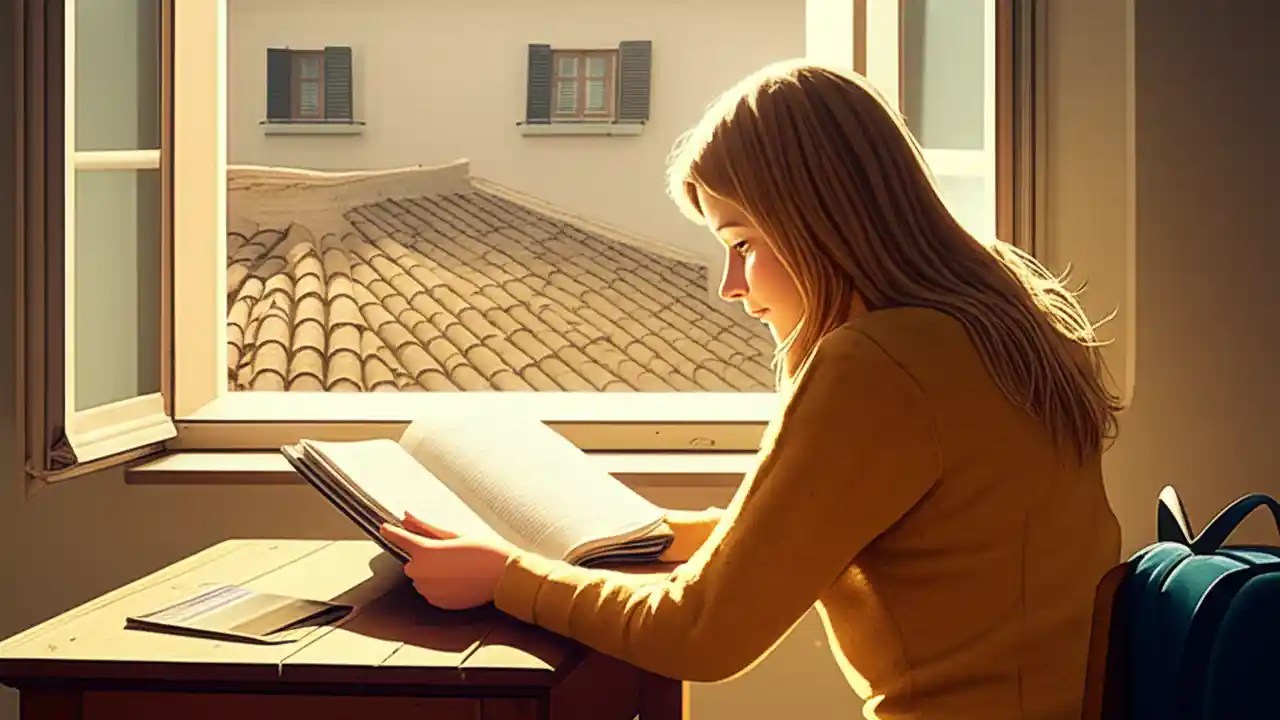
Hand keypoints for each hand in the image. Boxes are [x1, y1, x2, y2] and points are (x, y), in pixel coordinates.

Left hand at [378, 512, 516, 610]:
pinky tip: (458, 578)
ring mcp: (428, 591)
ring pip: (421, 577)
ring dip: (432, 571)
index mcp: (425, 552)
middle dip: (425, 555)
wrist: (504, 577)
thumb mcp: (454, 534)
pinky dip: (439, 584)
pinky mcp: (438, 603)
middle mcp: (422, 573)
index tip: (384, 527)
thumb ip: (425, 527)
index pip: (401, 539)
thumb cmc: (483, 551)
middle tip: (449, 551)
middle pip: (413, 561)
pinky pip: (431, 591)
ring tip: (458, 566)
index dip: (391, 532)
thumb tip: (407, 518)